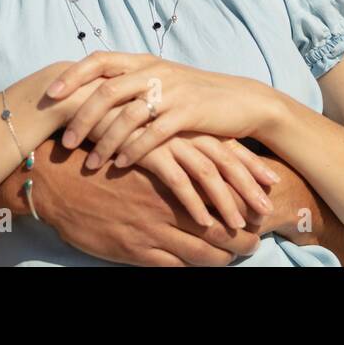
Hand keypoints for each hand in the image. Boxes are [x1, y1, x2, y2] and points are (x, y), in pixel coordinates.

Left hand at [47, 52, 277, 169]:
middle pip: (107, 90)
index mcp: (144, 60)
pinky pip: (154, 133)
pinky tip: (121, 164)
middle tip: (65, 142)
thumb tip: (91, 92)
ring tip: (90, 163)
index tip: (49, 94)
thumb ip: (132, 82)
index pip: (100, 59)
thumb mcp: (162, 81)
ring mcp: (172, 91)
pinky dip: (135, 150)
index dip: (73, 75)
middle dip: (82, 117)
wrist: (241, 100)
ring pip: (127, 115)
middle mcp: (155, 70)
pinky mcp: (189, 113)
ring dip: (105, 140)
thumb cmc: (195, 95)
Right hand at [120, 129, 278, 229]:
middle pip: (223, 161)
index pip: (225, 147)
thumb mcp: (145, 130)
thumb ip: (168, 142)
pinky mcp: (144, 155)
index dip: (249, 166)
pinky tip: (207, 221)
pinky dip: (194, 202)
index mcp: (183, 124)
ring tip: (243, 227)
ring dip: (226, 202)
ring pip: (205, 176)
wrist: (72, 118)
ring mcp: (162, 143)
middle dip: (247, 187)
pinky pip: (176, 182)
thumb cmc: (106, 128)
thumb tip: (193, 161)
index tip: (271, 184)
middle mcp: (178, 132)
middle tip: (267, 211)